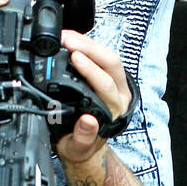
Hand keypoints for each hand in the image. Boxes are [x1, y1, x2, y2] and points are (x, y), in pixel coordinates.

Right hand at [54, 29, 131, 164]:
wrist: (86, 146)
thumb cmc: (80, 145)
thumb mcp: (77, 148)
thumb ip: (83, 138)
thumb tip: (88, 121)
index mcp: (114, 110)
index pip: (106, 84)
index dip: (90, 69)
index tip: (74, 57)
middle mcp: (120, 95)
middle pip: (111, 63)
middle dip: (89, 48)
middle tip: (67, 40)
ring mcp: (117, 84)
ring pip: (108, 56)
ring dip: (88, 43)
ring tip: (66, 37)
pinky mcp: (109, 76)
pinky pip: (101, 55)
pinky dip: (86, 45)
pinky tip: (72, 40)